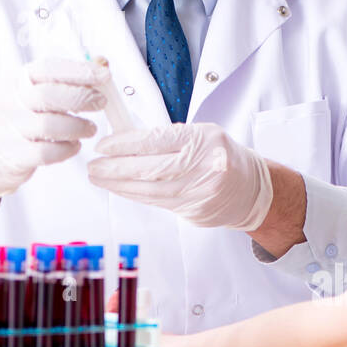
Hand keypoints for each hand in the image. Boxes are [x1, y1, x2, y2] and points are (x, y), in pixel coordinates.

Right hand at [0, 57, 107, 197]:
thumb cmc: (22, 116)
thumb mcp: (35, 91)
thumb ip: (66, 79)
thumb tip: (101, 64)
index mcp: (17, 78)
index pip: (48, 68)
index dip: (78, 70)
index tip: (104, 75)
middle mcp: (10, 100)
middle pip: (47, 95)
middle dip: (81, 98)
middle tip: (100, 103)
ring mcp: (9, 129)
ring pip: (48, 125)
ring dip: (77, 126)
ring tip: (90, 128)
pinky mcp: (14, 154)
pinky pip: (46, 153)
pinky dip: (66, 149)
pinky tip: (73, 145)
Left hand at [86, 122, 272, 230]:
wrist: (251, 188)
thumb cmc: (220, 155)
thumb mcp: (201, 134)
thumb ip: (168, 137)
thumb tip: (125, 140)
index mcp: (204, 140)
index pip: (157, 142)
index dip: (126, 145)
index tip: (104, 146)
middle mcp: (204, 167)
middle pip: (151, 169)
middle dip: (116, 168)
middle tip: (94, 165)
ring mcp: (199, 192)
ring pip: (151, 190)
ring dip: (119, 185)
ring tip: (99, 177)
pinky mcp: (194, 212)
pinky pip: (156, 202)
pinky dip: (134, 195)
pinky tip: (119, 189)